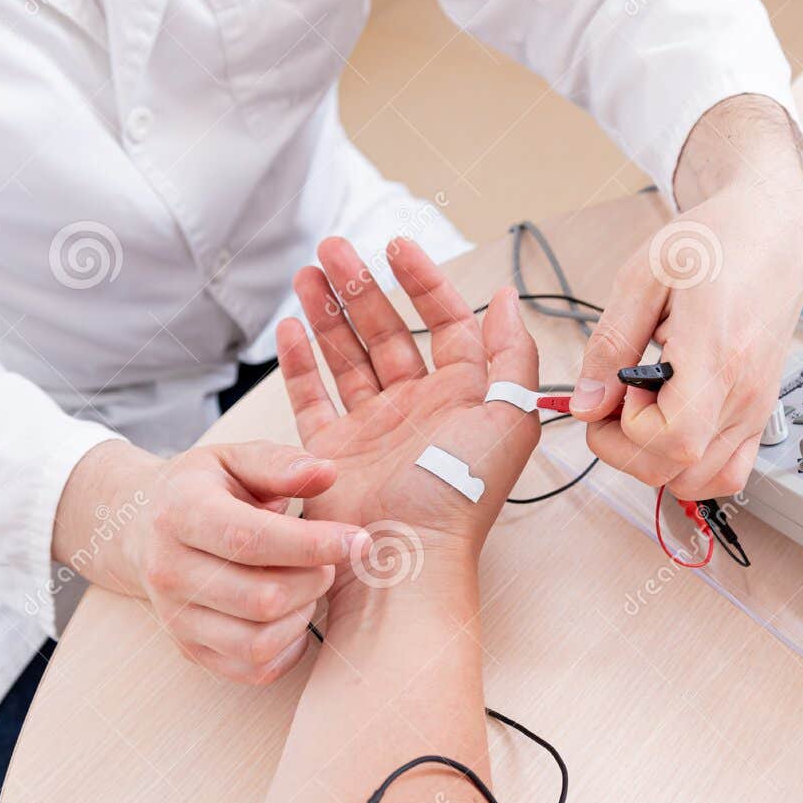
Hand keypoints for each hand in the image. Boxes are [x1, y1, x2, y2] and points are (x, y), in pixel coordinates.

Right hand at [53, 437, 364, 683]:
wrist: (141, 529)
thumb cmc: (203, 489)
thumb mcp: (235, 458)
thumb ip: (280, 464)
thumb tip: (327, 472)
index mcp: (180, 513)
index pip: (251, 539)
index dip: (313, 544)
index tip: (359, 540)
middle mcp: (169, 571)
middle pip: (262, 598)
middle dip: (314, 579)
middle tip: (327, 559)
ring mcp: (175, 617)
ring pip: (259, 642)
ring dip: (302, 616)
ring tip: (306, 584)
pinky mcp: (190, 650)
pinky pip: (253, 669)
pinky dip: (288, 647)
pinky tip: (292, 613)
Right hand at [275, 236, 540, 611]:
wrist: (406, 557)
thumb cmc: (460, 493)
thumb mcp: (509, 416)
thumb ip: (514, 353)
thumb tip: (508, 297)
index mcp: (463, 396)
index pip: (444, 322)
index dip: (422, 281)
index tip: (397, 246)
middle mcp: (417, 409)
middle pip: (386, 333)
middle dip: (360, 287)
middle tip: (333, 247)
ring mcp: (372, 429)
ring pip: (347, 356)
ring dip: (327, 313)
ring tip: (306, 272)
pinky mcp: (332, 452)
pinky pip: (312, 397)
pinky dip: (300, 363)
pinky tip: (289, 327)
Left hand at [570, 94, 802, 498]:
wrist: (769, 229)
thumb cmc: (713, 240)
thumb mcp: (643, 276)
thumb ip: (610, 345)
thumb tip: (586, 405)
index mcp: (719, 355)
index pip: (674, 441)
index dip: (629, 431)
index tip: (617, 393)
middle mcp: (746, 393)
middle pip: (681, 472)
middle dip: (629, 448)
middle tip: (617, 400)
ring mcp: (758, 407)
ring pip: (703, 482)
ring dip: (658, 461)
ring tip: (645, 409)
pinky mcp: (760, 410)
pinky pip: (729, 470)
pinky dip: (693, 466)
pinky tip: (671, 422)